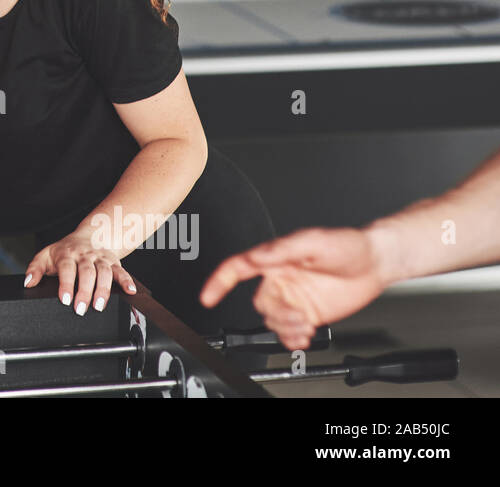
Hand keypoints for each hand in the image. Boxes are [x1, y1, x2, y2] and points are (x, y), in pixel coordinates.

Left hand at [24, 228, 137, 315]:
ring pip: (104, 272)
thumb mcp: (46, 255)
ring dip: (103, 289)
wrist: (90, 235)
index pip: (67, 269)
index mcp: (67, 254)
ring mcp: (100, 259)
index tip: (65, 299)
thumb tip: (28, 283)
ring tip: (100, 306)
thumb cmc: (65, 250)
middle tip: (81, 309)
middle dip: (85, 291)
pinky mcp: (113, 262)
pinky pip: (121, 271)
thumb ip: (35, 269)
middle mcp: (85, 256)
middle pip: (87, 272)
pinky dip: (127, 280)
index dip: (66, 284)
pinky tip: (130, 291)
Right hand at [200, 228, 388, 349]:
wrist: (375, 263)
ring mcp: (293, 298)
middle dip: (277, 315)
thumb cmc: (347, 245)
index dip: (218, 282)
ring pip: (273, 321)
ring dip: (286, 329)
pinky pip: (288, 332)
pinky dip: (292, 340)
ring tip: (307, 326)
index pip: (237, 268)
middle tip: (299, 317)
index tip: (207, 296)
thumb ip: (283, 248)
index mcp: (274, 259)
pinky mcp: (307, 314)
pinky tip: (304, 338)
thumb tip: (257, 254)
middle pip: (259, 304)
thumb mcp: (313, 241)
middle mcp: (280, 279)